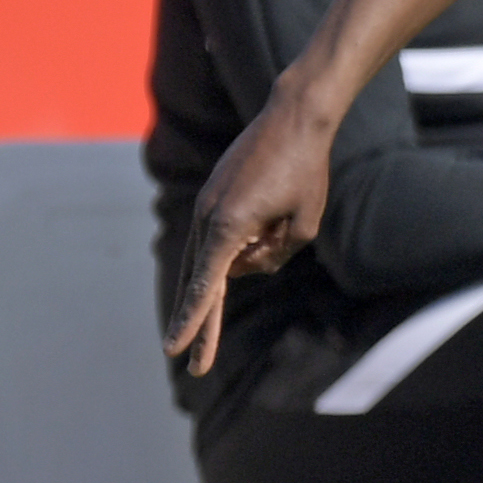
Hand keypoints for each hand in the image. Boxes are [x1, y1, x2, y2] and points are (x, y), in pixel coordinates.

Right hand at [166, 88, 342, 374]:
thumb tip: (250, 265)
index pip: (207, 286)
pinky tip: (271, 217)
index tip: (175, 349)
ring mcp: (206, 207)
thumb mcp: (305, 224)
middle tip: (193, 365)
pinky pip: (225, 236)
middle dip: (200, 324)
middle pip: (202, 283)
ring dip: (253, 253)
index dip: (194, 321)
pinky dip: (246, 241)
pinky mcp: (214, 199)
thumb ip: (276, 256)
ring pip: (220, 257)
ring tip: (286, 212)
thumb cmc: (307, 169)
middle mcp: (208, 218)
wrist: (296, 117)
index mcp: (228, 226)